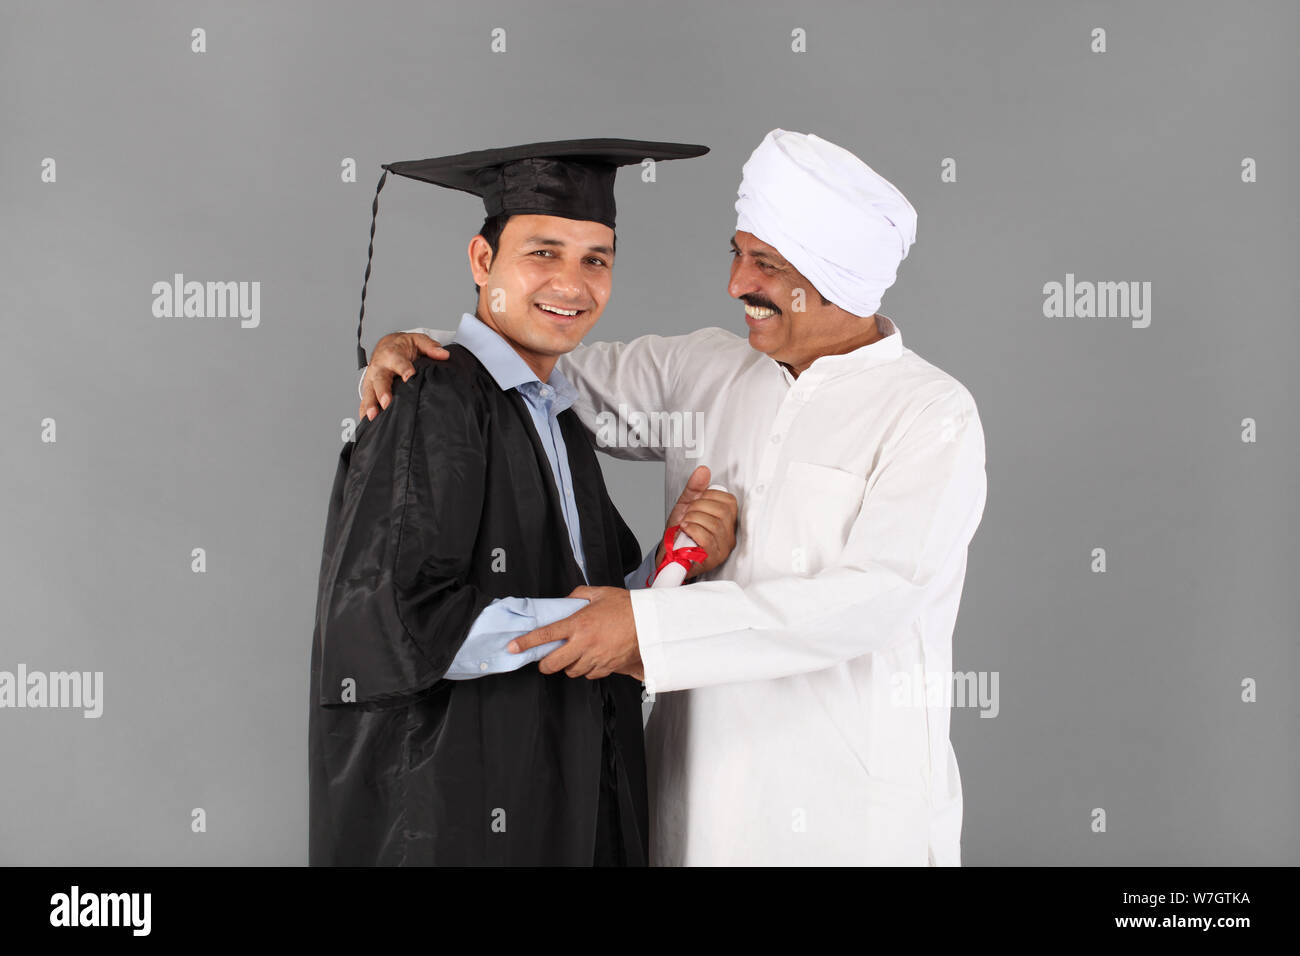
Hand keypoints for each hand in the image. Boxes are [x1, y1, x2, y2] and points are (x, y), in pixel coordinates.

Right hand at [358, 332, 449, 420]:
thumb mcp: (418, 340)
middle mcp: (379, 367)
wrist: (386, 345)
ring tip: (373, 417)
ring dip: (370, 404)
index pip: (399, 362)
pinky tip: (367, 422)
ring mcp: (372, 378)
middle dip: (382, 391)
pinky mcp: (368, 388)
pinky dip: (364, 411)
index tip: (410, 377)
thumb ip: (430, 346)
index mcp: (392, 354)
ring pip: (369, 391)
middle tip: (387, 402)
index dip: (404, 369)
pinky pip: (365, 400)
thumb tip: (444, 354)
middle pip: (380, 380)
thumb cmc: (403, 346)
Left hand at [508, 587, 642, 680]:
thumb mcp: (600, 593)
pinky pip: (589, 675)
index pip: (546, 634)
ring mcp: (595, 658)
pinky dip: (586, 669)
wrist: (650, 623)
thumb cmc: (627, 607)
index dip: (526, 643)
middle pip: (553, 663)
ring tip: (573, 656)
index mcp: (579, 623)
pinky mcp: (607, 668)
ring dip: (568, 666)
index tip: (513, 647)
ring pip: (571, 671)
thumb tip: (566, 600)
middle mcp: (584, 643)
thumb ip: (578, 595)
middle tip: (544, 660)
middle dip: (544, 664)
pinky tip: (590, 659)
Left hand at [657, 465, 738, 579]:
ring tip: (685, 524)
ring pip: (714, 525)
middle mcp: (729, 535)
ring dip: (693, 519)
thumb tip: (703, 471)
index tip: (696, 503)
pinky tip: (685, 530)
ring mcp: (722, 548)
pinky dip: (693, 530)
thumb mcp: (686, 506)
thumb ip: (694, 488)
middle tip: (688, 514)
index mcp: (727, 521)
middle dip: (699, 507)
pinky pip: (707, 538)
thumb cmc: (680, 534)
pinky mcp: (713, 559)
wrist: (668, 555)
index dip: (709, 497)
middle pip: (723, 512)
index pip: (730, 501)